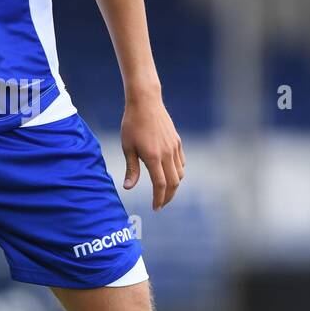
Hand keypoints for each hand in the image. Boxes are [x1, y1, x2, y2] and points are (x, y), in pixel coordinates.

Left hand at [121, 90, 184, 209]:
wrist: (145, 102)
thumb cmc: (132, 124)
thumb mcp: (127, 147)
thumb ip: (131, 169)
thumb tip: (129, 187)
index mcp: (153, 157)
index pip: (160, 185)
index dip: (159, 199)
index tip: (155, 207)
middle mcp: (167, 154)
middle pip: (173, 183)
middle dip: (168, 196)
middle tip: (160, 204)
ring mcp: (174, 147)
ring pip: (179, 174)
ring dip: (173, 185)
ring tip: (164, 191)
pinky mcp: (177, 141)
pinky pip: (181, 162)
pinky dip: (177, 172)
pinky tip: (169, 174)